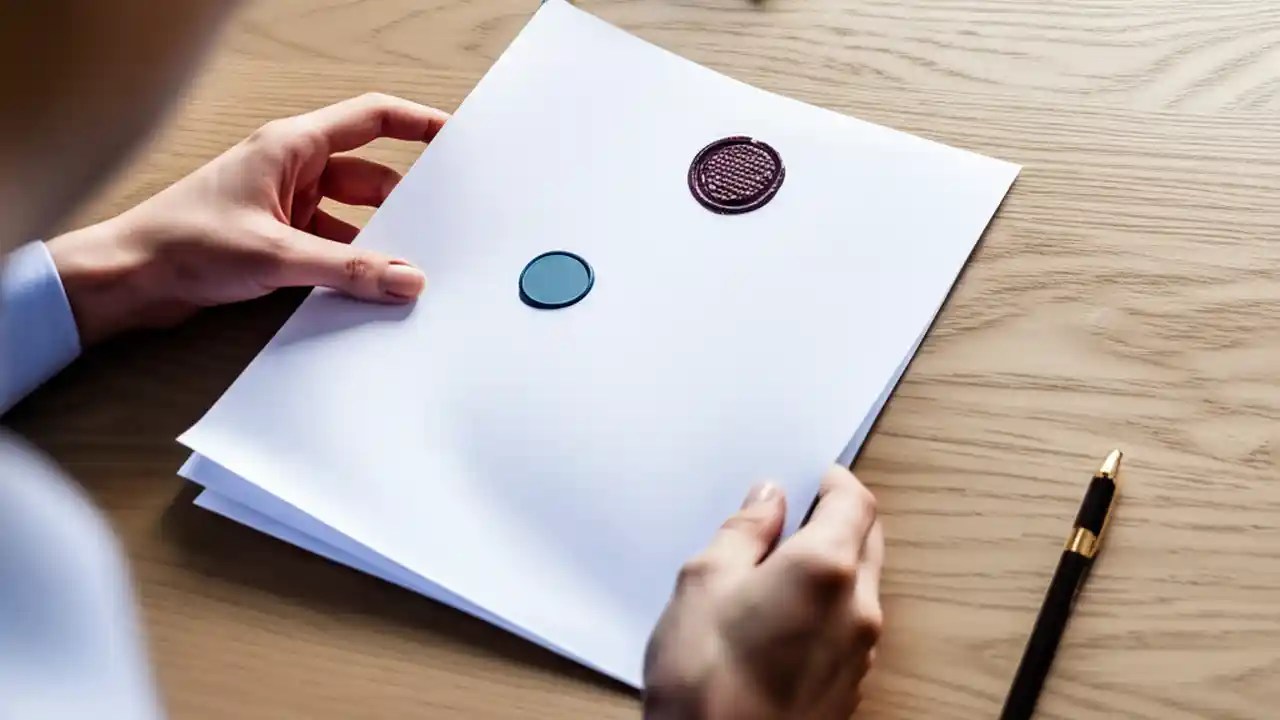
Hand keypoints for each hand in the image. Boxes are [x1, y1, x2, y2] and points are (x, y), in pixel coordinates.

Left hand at [46, 93, 447, 344]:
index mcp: (291, 147)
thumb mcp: (276, 254)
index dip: (417, 124)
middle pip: (369, 175)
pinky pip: (332, 245)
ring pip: (352, 216)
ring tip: (404, 268)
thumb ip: (348, 268)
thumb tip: (405, 278)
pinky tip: (367, 287)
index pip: (371, 119)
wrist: (129, 278)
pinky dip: (351, 264)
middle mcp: (291, 169)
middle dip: (403, 202)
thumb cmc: (181, 243)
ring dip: (375, 241)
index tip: (454, 139)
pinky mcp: (277, 239)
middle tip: (438, 225)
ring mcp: (285, 205)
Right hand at [644, 466, 883, 719]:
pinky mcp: (849, 686)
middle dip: (838, 519)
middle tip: (791, 516)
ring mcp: (859, 653)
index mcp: (825, 568)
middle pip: (868, 540)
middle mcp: (856, 608)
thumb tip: (767, 500)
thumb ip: (743, 532)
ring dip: (833, 565)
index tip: (809, 477)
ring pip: (861, 586)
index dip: (833, 481)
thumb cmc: (703, 681)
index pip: (855, 501)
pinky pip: (849, 627)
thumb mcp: (703, 581)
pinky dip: (829, 607)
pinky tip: (781, 618)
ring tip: (774, 569)